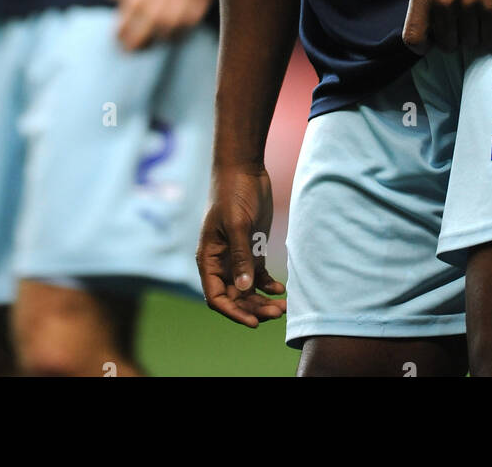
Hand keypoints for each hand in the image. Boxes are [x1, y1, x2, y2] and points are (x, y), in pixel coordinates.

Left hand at [106, 0, 217, 50]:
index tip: (117, 37)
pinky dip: (180, 31)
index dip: (123, 24)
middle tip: (128, 49)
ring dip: (157, 38)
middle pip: (150, 15)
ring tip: (148, 45)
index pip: (132, 2)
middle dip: (137, 37)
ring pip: (171, 21)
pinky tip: (171, 36)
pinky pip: (191, 19)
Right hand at [197, 166, 286, 327]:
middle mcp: (221, 262)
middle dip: (254, 308)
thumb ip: (240, 257)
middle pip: (235, 297)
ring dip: (263, 300)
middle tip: (276, 313)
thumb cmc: (233, 193)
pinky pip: (258, 276)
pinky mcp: (252, 247)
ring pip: (248, 289)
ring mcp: (237, 256)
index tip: (253, 322)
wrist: (243, 168)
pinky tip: (281, 289)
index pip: (217, 297)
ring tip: (282, 307)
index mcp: (209, 258)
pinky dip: (268, 285)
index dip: (233, 312)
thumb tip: (244, 288)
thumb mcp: (237, 225)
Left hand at [402, 0, 491, 53]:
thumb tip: (425, 26)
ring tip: (478, 19)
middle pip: (446, 44)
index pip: (413, 36)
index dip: (421, 46)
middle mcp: (444, 2)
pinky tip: (491, 22)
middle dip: (455, 39)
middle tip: (463, 25)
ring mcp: (469, 6)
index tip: (430, 45)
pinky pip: (489, 39)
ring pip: (470, 43)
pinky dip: (491, 35)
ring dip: (474, 36)